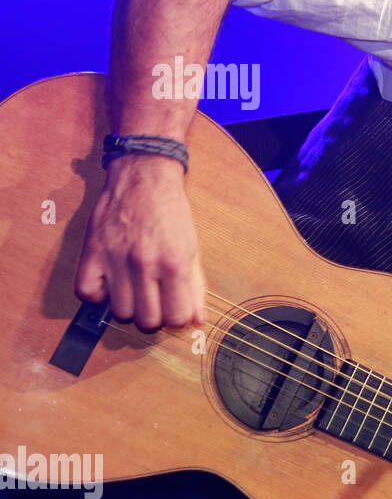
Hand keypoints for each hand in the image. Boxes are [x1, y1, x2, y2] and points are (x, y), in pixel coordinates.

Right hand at [74, 155, 206, 329]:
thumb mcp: (192, 247)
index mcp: (175, 264)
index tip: (174, 310)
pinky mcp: (92, 251)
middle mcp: (145, 264)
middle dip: (154, 318)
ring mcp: (115, 259)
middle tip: (154, 303)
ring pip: (119, 312)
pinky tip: (109, 284)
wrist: (144, 177)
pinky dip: (97, 296)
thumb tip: (198, 321)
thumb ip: (196, 286)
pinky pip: (86, 293)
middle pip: (147, 321)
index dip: (177, 319)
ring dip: (128, 308)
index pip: (177, 317)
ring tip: (133, 293)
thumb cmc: (171, 213)